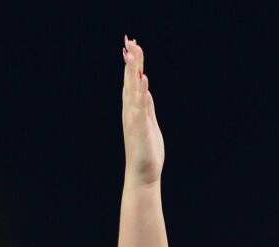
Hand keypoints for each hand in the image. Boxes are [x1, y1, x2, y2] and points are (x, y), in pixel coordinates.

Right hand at [121, 36, 163, 186]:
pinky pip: (141, 106)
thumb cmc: (147, 151)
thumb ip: (146, 106)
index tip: (131, 46)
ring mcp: (134, 118)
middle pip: (130, 80)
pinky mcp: (140, 127)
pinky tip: (143, 80)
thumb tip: (145, 90)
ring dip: (133, 71)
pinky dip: (142, 93)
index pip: (132, 81)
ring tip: (133, 53)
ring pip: (133, 89)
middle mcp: (131, 111)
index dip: (132, 64)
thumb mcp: (149, 123)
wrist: (143, 174)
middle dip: (130, 60)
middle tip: (129, 40)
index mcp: (134, 109)